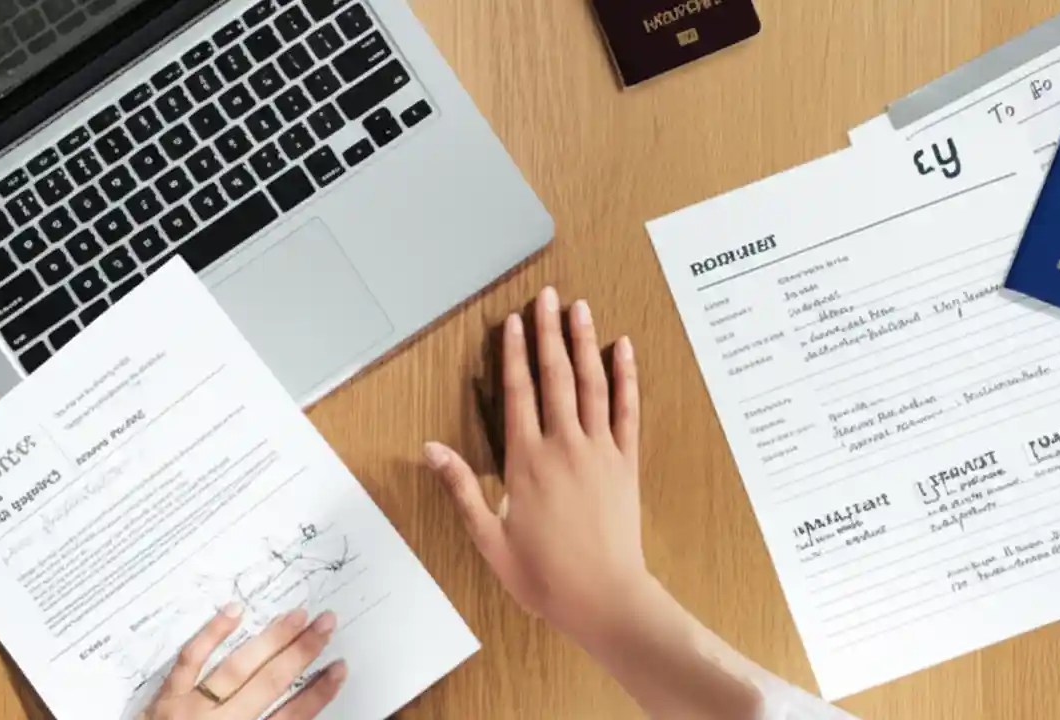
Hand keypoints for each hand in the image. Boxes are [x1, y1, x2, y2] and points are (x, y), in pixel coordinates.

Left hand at [140, 604, 345, 719]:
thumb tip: (296, 711)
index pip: (290, 719)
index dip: (317, 693)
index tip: (340, 667)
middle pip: (268, 685)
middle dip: (301, 652)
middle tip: (327, 622)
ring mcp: (190, 709)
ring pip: (236, 668)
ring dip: (270, 639)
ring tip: (296, 614)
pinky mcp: (166, 698)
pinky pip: (189, 661)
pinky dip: (211, 635)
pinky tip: (235, 611)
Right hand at [424, 287, 649, 643]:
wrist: (605, 597)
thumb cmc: (543, 575)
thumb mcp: (489, 538)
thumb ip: (462, 488)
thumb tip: (431, 450)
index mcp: (527, 462)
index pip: (518, 393)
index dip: (514, 353)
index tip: (513, 322)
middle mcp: (564, 446)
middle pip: (555, 376)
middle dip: (549, 332)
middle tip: (547, 296)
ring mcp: (599, 451)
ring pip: (592, 384)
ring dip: (585, 342)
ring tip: (580, 307)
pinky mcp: (626, 463)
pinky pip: (628, 410)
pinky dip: (626, 377)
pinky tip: (623, 349)